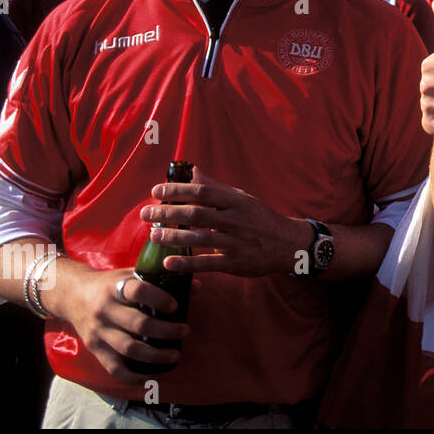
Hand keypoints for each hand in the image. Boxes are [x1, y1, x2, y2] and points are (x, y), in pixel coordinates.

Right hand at [49, 265, 189, 383]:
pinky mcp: (94, 348)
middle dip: (166, 330)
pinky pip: (114, 367)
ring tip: (175, 355)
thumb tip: (197, 286)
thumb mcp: (130, 275)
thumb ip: (160, 280)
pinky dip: (133, 375)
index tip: (175, 306)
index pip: (138, 291)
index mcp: (115, 287)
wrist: (72, 296)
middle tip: (185, 331)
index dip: (159, 298)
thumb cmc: (110, 284)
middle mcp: (104, 310)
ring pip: (129, 348)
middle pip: (138, 324)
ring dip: (155, 355)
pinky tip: (150, 375)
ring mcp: (98, 331)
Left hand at [140, 167, 308, 276]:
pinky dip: (187, 263)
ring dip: (173, 237)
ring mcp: (235, 242)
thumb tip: (193, 170)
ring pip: (199, 238)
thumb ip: (216, 187)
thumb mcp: (242, 198)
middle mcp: (235, 220)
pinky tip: (169, 263)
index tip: (156, 191)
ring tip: (153, 235)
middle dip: (168, 212)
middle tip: (145, 213)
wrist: (288, 244)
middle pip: (196, 214)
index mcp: (235, 201)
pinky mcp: (235, 263)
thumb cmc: (261, 219)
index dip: (178, 190)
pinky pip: (207, 264)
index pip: (202, 192)